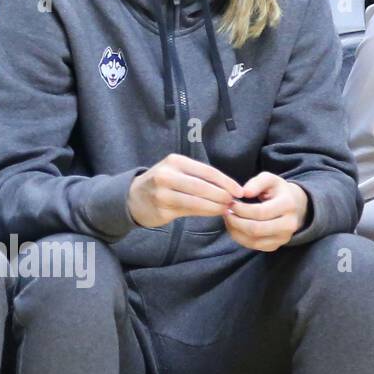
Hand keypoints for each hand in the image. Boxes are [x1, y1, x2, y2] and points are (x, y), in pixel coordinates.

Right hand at [127, 153, 243, 228]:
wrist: (133, 197)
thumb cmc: (161, 183)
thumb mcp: (176, 171)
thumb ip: (199, 177)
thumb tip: (228, 189)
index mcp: (174, 161)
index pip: (207, 171)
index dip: (226, 182)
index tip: (240, 191)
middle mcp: (166, 176)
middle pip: (203, 187)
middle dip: (222, 196)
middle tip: (234, 202)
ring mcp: (162, 194)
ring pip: (197, 201)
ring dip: (216, 206)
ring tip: (226, 208)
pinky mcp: (162, 209)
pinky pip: (190, 211)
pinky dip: (206, 212)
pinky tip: (213, 212)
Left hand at [222, 172, 308, 251]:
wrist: (292, 205)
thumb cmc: (276, 190)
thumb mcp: (269, 179)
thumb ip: (256, 183)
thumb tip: (244, 192)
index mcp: (288, 205)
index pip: (260, 212)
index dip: (240, 209)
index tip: (230, 203)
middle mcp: (289, 225)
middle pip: (256, 229)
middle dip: (235, 221)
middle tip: (225, 211)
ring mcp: (283, 238)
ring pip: (253, 240)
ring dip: (235, 230)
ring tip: (228, 218)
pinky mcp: (274, 246)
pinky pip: (253, 246)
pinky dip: (239, 237)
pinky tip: (233, 226)